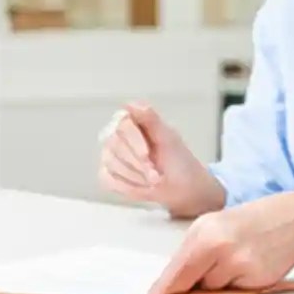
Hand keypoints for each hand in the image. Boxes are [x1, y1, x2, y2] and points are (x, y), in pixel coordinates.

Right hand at [97, 102, 224, 217]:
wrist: (185, 190)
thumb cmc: (180, 162)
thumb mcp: (169, 139)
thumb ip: (151, 119)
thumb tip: (129, 104)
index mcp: (135, 122)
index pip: (121, 124)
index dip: (133, 141)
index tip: (146, 155)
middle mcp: (120, 136)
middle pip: (113, 145)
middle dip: (136, 163)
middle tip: (155, 174)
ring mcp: (114, 156)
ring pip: (111, 163)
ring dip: (135, 177)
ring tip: (154, 180)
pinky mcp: (110, 175)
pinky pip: (109, 179)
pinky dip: (128, 186)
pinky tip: (143, 188)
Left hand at [148, 191, 293, 293]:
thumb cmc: (248, 222)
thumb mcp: (214, 225)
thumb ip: (194, 251)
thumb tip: (176, 282)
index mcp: (204, 232)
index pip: (179, 267)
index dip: (165, 287)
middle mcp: (220, 248)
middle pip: (193, 283)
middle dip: (192, 284)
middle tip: (206, 269)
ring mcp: (240, 265)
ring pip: (214, 289)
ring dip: (219, 281)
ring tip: (236, 259)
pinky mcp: (258, 279)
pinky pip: (235, 291)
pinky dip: (237, 284)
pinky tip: (249, 266)